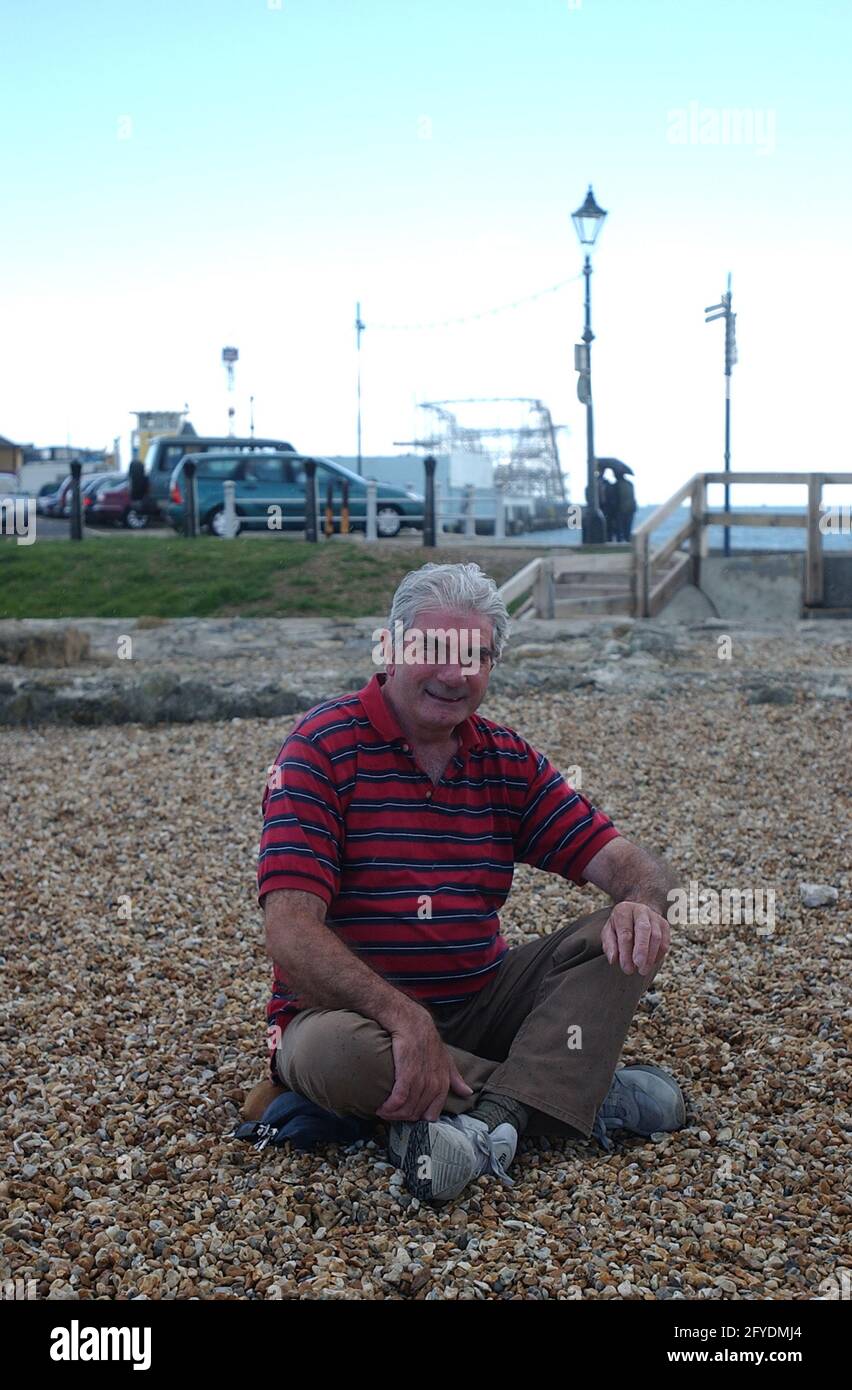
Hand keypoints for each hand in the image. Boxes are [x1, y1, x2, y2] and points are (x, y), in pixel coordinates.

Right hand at [376, 1009, 472, 1123]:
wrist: (411, 1022)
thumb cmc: (427, 1040)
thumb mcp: (445, 1059)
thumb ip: (455, 1078)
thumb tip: (468, 1093)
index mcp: (443, 1083)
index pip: (432, 1113)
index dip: (418, 1118)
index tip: (407, 1117)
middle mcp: (434, 1084)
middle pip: (416, 1113)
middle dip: (402, 1117)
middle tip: (391, 1115)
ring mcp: (421, 1079)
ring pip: (407, 1109)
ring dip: (393, 1114)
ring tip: (383, 1112)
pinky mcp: (406, 1074)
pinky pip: (398, 1099)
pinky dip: (389, 1106)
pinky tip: (381, 1107)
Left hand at [602, 899, 669, 975]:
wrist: (634, 915)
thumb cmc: (619, 926)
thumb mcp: (608, 933)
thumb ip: (609, 945)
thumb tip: (613, 959)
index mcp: (624, 910)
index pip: (625, 931)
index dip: (626, 951)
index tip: (626, 967)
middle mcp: (641, 910)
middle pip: (644, 929)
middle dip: (642, 949)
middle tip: (639, 966)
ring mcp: (655, 916)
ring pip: (656, 936)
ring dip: (650, 956)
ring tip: (643, 970)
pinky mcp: (665, 925)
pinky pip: (665, 942)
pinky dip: (658, 955)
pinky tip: (650, 963)